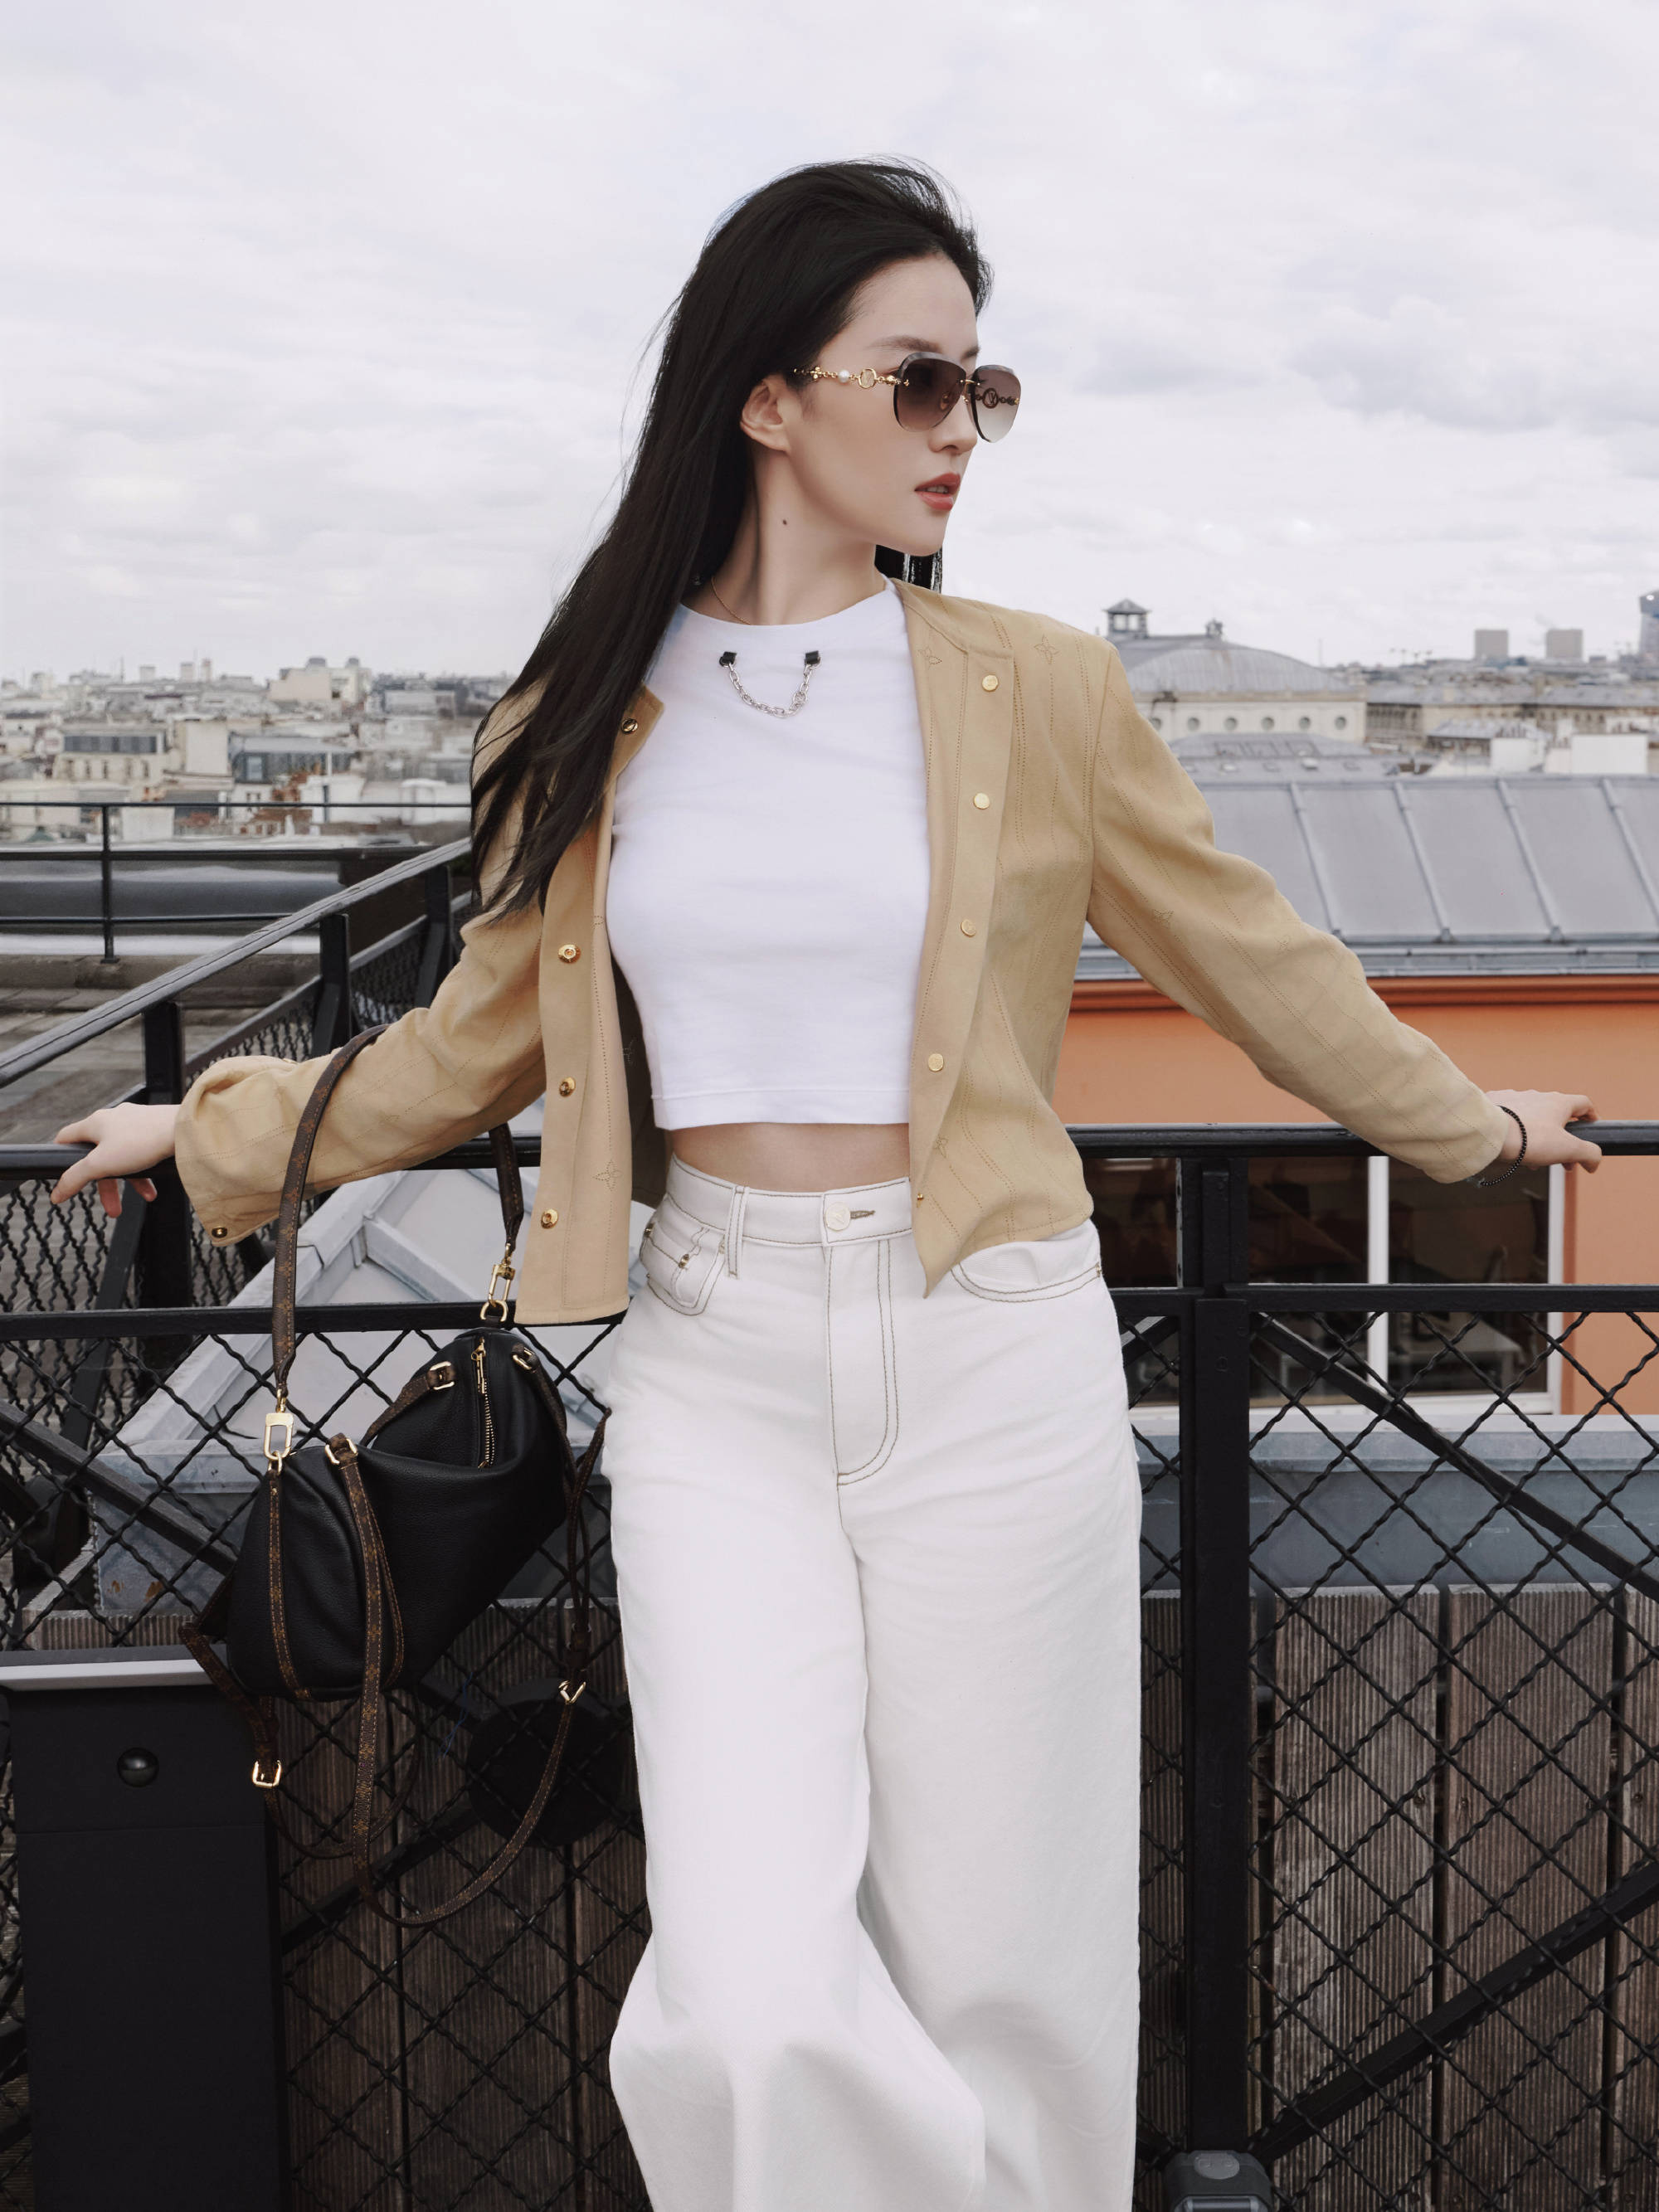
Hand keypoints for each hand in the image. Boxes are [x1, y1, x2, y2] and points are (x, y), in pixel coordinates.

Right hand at [50, 1103, 179, 1215]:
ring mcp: (135, 1122)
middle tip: (112, 1208)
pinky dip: (146, 1171)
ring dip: (131, 1181)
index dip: (60, 1156)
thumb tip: (56, 1193)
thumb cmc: (141, 1142)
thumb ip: (76, 1178)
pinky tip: (154, 1188)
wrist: (185, 1130)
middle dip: (106, 1185)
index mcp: (95, 1123)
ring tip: (146, 1198)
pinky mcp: (154, 1128)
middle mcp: (113, 1119)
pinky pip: (142, 1152)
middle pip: (98, 1156)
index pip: (66, 1137)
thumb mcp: (101, 1164)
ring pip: (123, 1156)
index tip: (63, 1175)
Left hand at [1484, 1089, 1601, 1173]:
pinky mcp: (1494, 1103)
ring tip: (1534, 1160)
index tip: (1592, 1127)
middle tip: (1562, 1160)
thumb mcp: (1568, 1149)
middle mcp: (1537, 1095)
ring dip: (1538, 1138)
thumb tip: (1594, 1162)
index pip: (1583, 1103)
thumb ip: (1588, 1154)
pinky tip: (1512, 1148)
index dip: (1591, 1116)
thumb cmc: (1530, 1138)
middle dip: (1562, 1139)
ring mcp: (1515, 1097)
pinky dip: (1516, 1132)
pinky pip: (1510, 1118)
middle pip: (1556, 1116)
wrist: (1489, 1132)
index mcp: (1558, 1102)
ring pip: (1532, 1119)